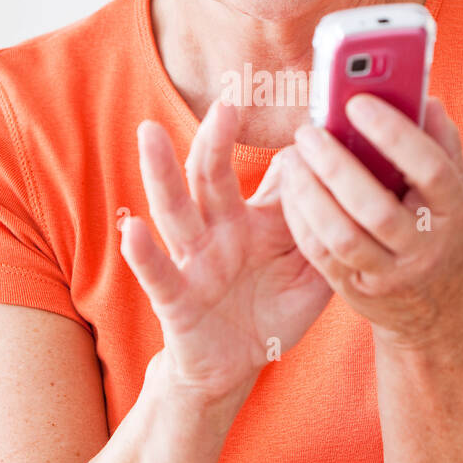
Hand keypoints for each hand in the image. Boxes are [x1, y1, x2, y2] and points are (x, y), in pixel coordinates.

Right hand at [119, 97, 332, 404]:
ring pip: (175, 211)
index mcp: (247, 219)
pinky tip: (130, 229)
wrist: (235, 368)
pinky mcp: (176, 299)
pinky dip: (143, 253)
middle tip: (225, 103)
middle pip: (209, 176)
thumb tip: (332, 166)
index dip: (252, 138)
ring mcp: (192, 262)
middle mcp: (215, 231)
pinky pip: (158, 274)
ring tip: (149, 134)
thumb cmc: (271, 308)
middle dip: (213, 139)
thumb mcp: (306, 262)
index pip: (249, 168)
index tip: (264, 94)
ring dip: (161, 172)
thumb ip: (317, 219)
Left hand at [277, 94, 462, 349]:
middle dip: (337, 165)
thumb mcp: (457, 190)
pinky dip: (300, 219)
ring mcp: (388, 275)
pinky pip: (320, 255)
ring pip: (342, 236)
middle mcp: (423, 248)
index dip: (393, 134)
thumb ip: (443, 143)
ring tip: (293, 157)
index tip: (356, 101)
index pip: (430, 170)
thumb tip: (425, 98)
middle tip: (309, 131)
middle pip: (376, 209)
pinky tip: (291, 189)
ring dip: (310, 193)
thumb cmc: (443, 232)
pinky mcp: (355, 291)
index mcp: (454, 213)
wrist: (437, 312)